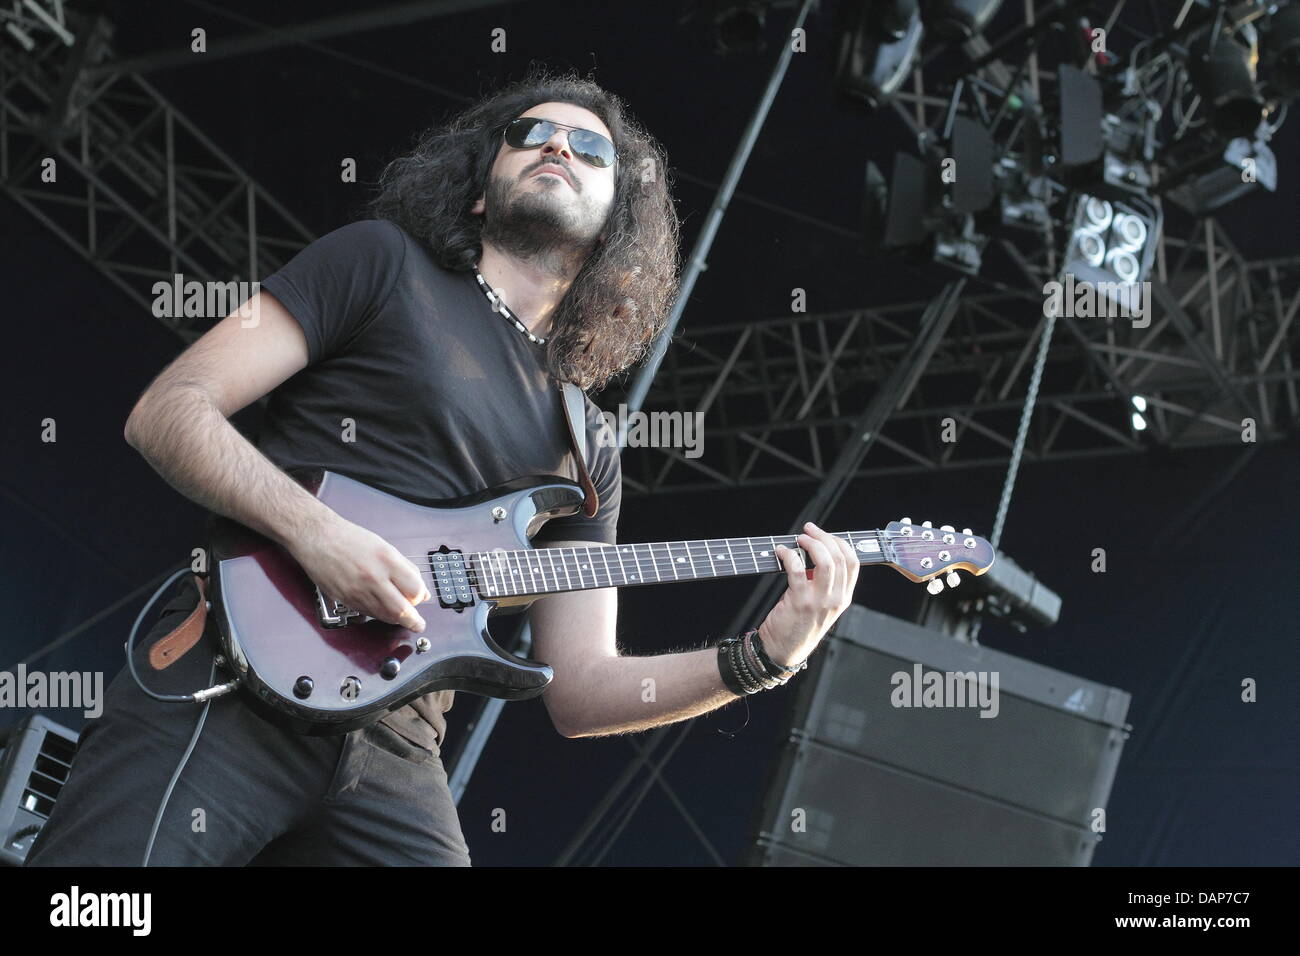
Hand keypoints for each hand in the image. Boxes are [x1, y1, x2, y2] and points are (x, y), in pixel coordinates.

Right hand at [286, 511, 430, 630]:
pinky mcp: (345, 599)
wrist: (317, 537)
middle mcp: (373, 577)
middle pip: (401, 610)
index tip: (421, 599)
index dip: (420, 598)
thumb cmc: (350, 539)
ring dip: (395, 618)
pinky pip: (367, 613)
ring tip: (400, 615)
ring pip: (384, 615)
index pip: (414, 590)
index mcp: (387, 560)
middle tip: (418, 624)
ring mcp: (357, 590)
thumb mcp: (386, 547)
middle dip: (413, 621)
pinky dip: (378, 614)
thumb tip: (421, 591)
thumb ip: (407, 570)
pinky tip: (382, 608)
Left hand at [759, 522, 859, 667]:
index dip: (839, 542)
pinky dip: (789, 555)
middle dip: (824, 536)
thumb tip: (813, 551)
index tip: (824, 534)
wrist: (782, 650)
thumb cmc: (798, 623)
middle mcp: (836, 599)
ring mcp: (820, 601)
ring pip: (825, 561)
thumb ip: (823, 582)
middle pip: (839, 557)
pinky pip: (797, 569)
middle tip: (808, 530)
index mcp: (843, 597)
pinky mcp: (800, 602)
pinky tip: (781, 552)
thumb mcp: (821, 604)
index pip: (853, 562)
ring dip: (811, 543)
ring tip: (799, 538)